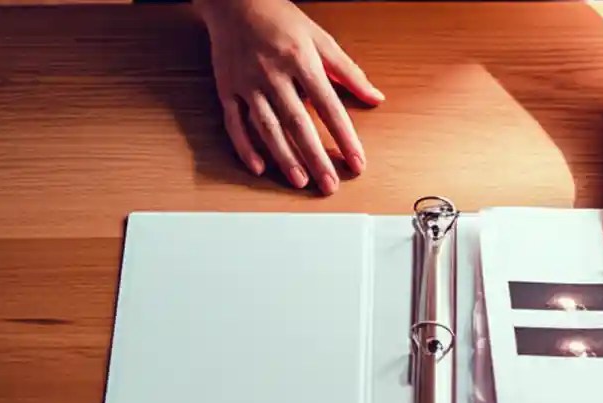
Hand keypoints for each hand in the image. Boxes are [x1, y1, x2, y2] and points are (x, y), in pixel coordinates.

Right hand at [196, 0, 384, 193]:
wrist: (235, 1)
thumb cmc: (280, 19)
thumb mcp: (321, 39)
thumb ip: (348, 71)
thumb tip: (375, 97)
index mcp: (301, 61)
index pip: (329, 107)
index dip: (344, 137)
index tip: (356, 162)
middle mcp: (273, 74)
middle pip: (298, 123)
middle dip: (316, 157)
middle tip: (329, 185)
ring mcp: (247, 83)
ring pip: (267, 127)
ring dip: (284, 156)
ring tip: (300, 181)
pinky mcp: (227, 89)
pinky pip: (235, 123)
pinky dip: (245, 147)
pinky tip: (259, 167)